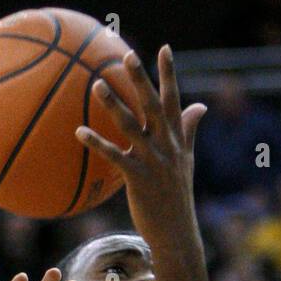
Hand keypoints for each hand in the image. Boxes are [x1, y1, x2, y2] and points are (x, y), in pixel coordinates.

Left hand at [75, 46, 206, 248]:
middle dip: (141, 79)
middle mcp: (167, 146)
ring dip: (114, 104)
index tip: (164, 48)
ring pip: (131, 127)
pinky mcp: (138, 179)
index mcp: (177, 139)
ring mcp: (153, 161)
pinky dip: (97, 143)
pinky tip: (79, 131)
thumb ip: (190, 130)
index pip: (173, 100)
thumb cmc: (177, 196)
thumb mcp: (187, 160)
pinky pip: (115, 156)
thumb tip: (201, 106)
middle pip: (152, 105)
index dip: (169, 74)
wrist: (176, 232)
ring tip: (96, 84)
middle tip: (127, 55)